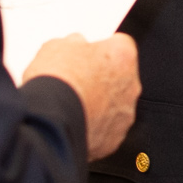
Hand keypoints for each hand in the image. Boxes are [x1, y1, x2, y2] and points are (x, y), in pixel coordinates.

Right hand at [26, 32, 138, 160]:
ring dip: (98, 105)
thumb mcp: (58, 45)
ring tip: (72, 106)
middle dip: (101, 80)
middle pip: (119, 78)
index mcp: (122, 55)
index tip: (86, 56)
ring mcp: (125, 114)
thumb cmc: (56, 80)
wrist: (51, 120)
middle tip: (76, 83)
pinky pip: (106, 131)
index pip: (119, 45)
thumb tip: (76, 44)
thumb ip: (75, 43)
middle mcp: (131, 85)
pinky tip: (74, 124)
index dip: (100, 51)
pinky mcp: (114, 139)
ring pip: (114, 107)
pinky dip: (93, 128)